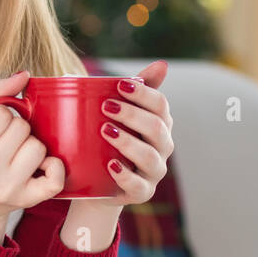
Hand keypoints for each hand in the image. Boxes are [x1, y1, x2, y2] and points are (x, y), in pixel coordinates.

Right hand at [0, 69, 66, 231]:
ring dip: (34, 148)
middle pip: (22, 128)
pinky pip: (55, 176)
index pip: (0, 113)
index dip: (3, 117)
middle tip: (9, 145)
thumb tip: (25, 75)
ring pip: (39, 147)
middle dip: (19, 131)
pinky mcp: (28, 201)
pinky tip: (43, 168)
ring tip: (20, 157)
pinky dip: (54, 168)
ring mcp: (7, 189)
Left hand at [90, 60, 173, 208]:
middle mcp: (162, 146)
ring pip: (150, 156)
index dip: (143, 93)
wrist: (94, 180)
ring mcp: (154, 171)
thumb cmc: (106, 138)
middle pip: (156, 128)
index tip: (119, 85)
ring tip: (105, 131)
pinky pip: (138, 186)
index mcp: (159, 123)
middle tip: (106, 106)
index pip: (160, 105)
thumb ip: (133, 89)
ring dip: (128, 142)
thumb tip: (162, 64)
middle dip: (133, 115)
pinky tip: (111, 165)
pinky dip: (125, 175)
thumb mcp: (115, 113)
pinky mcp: (141, 192)